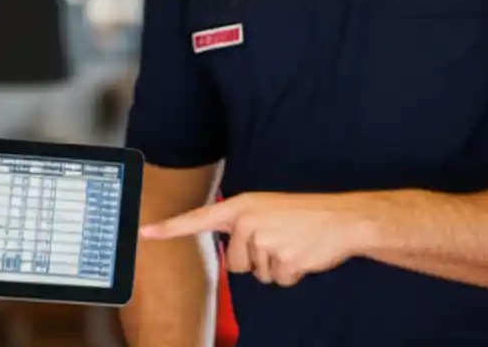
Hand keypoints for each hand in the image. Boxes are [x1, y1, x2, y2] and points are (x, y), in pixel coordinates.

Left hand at [140, 193, 376, 286]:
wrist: (342, 220)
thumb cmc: (305, 216)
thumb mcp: (268, 211)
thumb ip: (244, 227)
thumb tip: (232, 255)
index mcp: (242, 206)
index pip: (198, 218)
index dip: (170, 228)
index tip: (144, 233)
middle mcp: (248, 221)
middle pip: (234, 262)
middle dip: (255, 260)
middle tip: (279, 241)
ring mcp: (264, 240)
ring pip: (256, 274)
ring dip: (275, 266)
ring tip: (293, 245)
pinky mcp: (282, 259)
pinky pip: (277, 281)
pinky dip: (291, 275)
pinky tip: (302, 255)